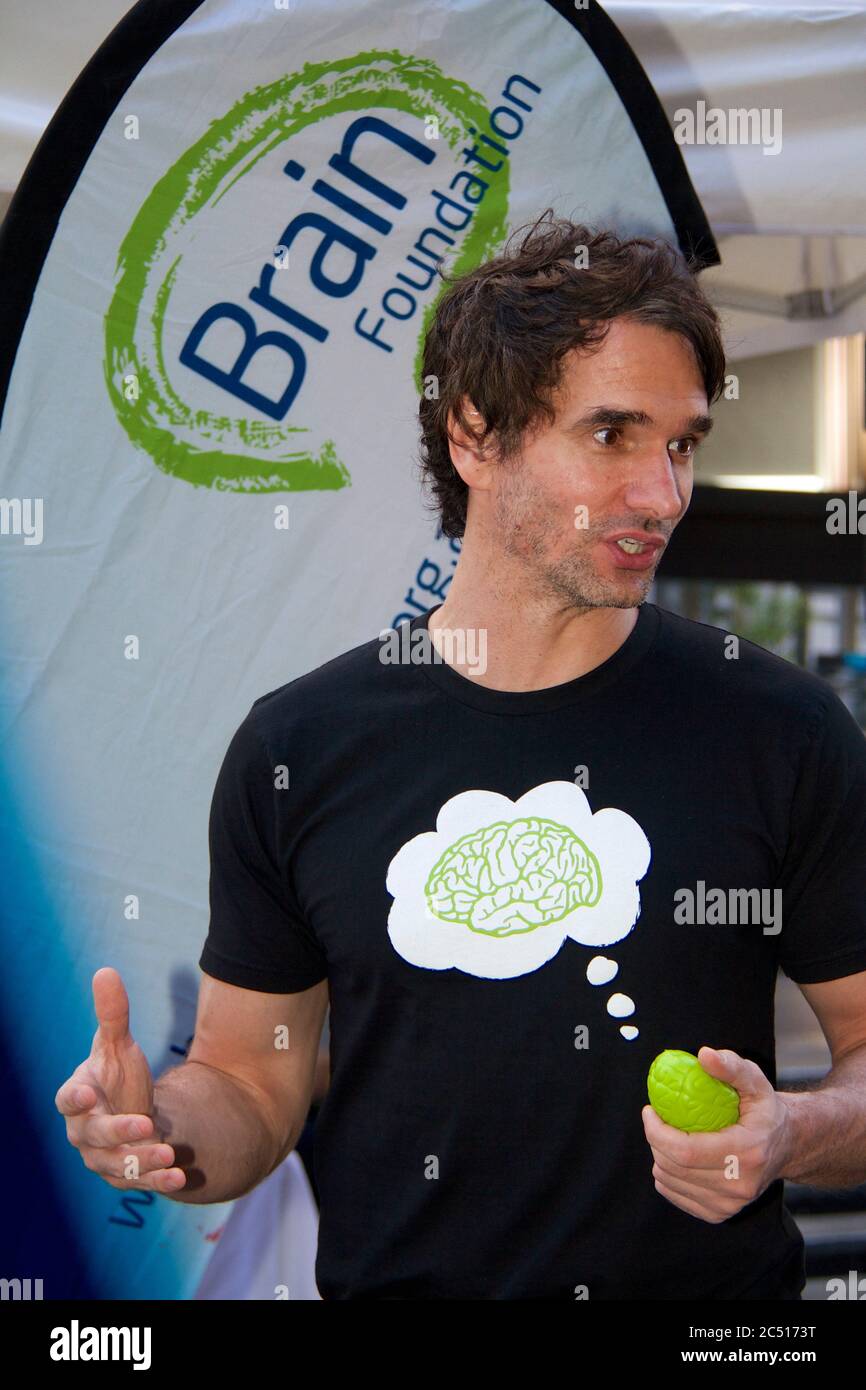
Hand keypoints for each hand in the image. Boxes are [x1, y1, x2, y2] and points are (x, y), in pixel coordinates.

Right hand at [55, 967, 185, 1192]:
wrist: (132, 1112)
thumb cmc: (117, 1076)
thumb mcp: (119, 1045)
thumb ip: (113, 1014)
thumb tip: (106, 971)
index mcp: (77, 1098)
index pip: (66, 1100)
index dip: (72, 1098)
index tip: (84, 1092)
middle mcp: (85, 1132)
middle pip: (94, 1136)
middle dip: (118, 1132)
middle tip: (145, 1125)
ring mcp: (103, 1157)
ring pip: (117, 1164)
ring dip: (142, 1161)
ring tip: (168, 1153)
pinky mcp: (125, 1175)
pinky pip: (138, 1182)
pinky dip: (159, 1181)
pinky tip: (180, 1176)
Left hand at [641, 1046, 790, 1223]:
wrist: (786, 1146)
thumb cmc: (765, 1109)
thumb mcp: (755, 1081)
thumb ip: (731, 1066)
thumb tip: (703, 1055)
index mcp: (747, 1154)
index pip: (685, 1151)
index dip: (656, 1131)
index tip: (649, 1110)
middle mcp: (739, 1185)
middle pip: (673, 1167)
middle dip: (654, 1139)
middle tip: (656, 1118)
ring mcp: (729, 1204)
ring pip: (669, 1182)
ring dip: (659, 1156)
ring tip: (669, 1135)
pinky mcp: (720, 1213)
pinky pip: (674, 1194)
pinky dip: (667, 1174)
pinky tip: (677, 1157)